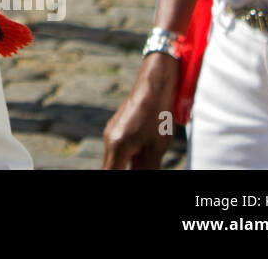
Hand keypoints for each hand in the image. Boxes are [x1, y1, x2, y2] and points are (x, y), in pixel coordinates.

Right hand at [102, 54, 179, 168]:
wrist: (154, 85)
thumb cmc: (158, 115)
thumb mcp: (156, 149)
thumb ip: (147, 170)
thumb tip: (144, 178)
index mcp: (117, 146)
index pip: (111, 175)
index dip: (118, 182)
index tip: (127, 175)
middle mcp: (109, 140)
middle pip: (110, 170)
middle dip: (122, 173)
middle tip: (142, 167)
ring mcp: (112, 133)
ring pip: (114, 162)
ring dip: (126, 168)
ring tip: (144, 160)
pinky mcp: (117, 129)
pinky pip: (119, 151)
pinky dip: (127, 161)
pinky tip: (143, 159)